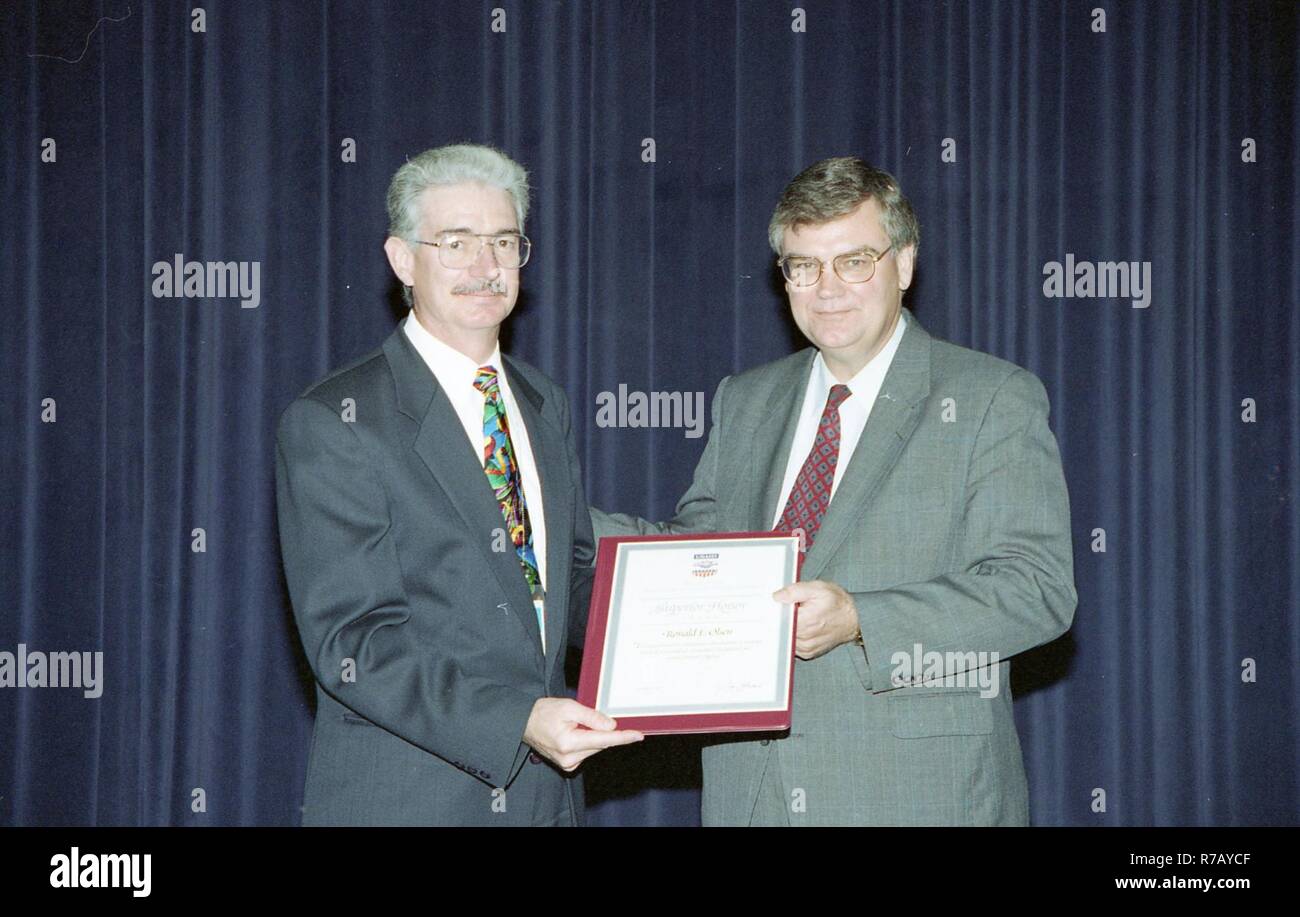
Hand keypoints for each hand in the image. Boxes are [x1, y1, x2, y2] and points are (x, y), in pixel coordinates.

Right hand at [523, 698, 643, 771]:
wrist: (524, 723)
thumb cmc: (544, 712)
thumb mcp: (569, 707)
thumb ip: (591, 717)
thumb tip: (611, 726)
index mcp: (569, 743)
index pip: (604, 741)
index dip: (623, 737)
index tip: (638, 735)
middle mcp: (569, 758)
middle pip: (600, 744)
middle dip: (605, 731)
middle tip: (595, 716)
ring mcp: (568, 764)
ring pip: (595, 748)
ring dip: (595, 736)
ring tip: (577, 723)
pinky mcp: (567, 765)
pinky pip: (587, 751)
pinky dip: (588, 741)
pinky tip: (576, 732)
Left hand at [774, 580, 860, 660]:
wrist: (854, 619)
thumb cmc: (838, 603)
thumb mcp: (818, 589)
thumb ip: (795, 591)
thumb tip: (777, 596)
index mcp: (804, 622)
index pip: (778, 620)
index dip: (773, 612)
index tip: (772, 605)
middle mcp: (804, 639)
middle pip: (779, 630)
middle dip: (780, 619)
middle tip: (785, 609)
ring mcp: (806, 648)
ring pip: (785, 639)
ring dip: (786, 629)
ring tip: (796, 617)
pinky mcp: (808, 653)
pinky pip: (792, 646)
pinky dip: (792, 637)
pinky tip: (798, 627)